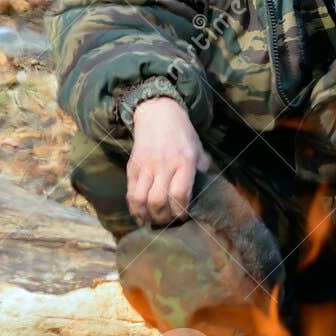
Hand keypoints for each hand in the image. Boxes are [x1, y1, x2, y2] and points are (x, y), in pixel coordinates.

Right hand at [126, 97, 210, 224]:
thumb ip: (202, 173)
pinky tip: (142, 215)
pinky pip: (130, 194)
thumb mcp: (198, 151)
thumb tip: (205, 196)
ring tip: (155, 220)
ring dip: (148, 216)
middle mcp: (163, 165)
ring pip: (141, 200)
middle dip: (164, 218)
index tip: (184, 217)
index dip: (181, 212)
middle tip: (170, 221)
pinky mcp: (132, 168)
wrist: (159, 114)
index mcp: (183, 162)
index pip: (179, 195)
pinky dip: (135, 209)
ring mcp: (145, 166)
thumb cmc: (183, 136)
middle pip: (158, 201)